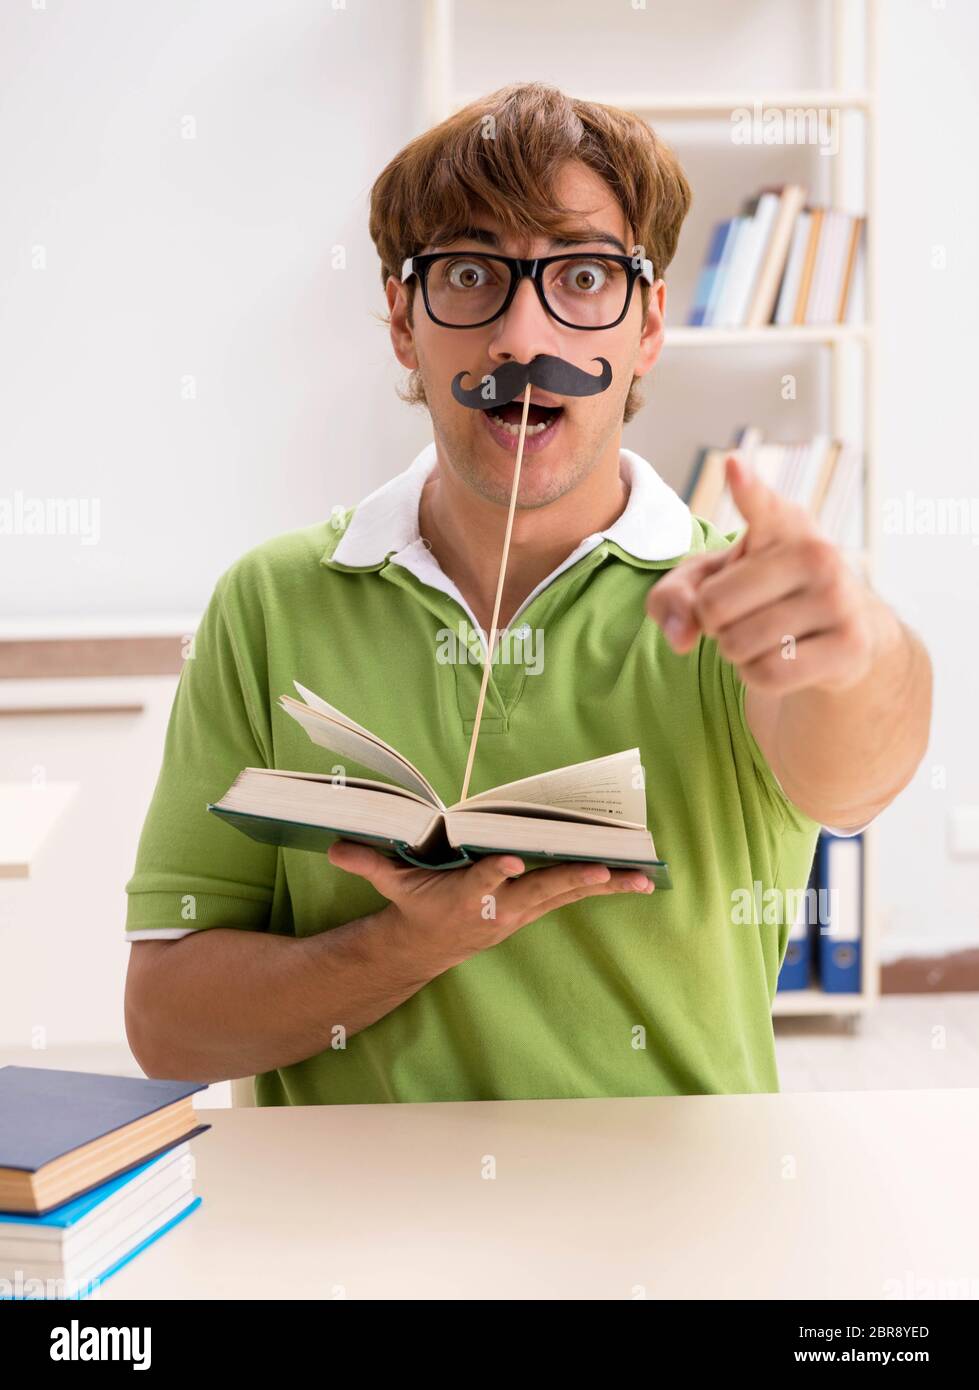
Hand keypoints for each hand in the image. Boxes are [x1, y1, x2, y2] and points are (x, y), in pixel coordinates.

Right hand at [326, 840, 653, 972]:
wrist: (430, 947)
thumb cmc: (417, 905)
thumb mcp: (391, 884)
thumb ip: (369, 862)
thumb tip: (335, 846)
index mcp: (465, 897)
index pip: (481, 883)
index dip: (495, 874)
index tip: (509, 863)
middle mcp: (501, 906)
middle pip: (540, 891)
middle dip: (571, 881)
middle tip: (601, 872)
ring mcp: (522, 910)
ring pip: (567, 893)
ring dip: (605, 885)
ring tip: (642, 877)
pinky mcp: (536, 908)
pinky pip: (573, 894)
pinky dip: (605, 885)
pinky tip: (636, 878)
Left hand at [646, 453, 881, 695]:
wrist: (838, 634)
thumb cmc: (759, 596)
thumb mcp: (709, 582)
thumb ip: (673, 597)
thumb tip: (681, 636)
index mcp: (782, 524)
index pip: (761, 505)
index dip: (747, 489)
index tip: (734, 467)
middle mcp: (817, 553)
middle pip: (714, 605)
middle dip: (712, 622)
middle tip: (741, 613)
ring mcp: (839, 598)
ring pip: (739, 644)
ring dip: (735, 651)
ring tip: (763, 635)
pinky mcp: (850, 644)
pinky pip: (766, 673)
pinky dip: (756, 675)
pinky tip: (780, 658)